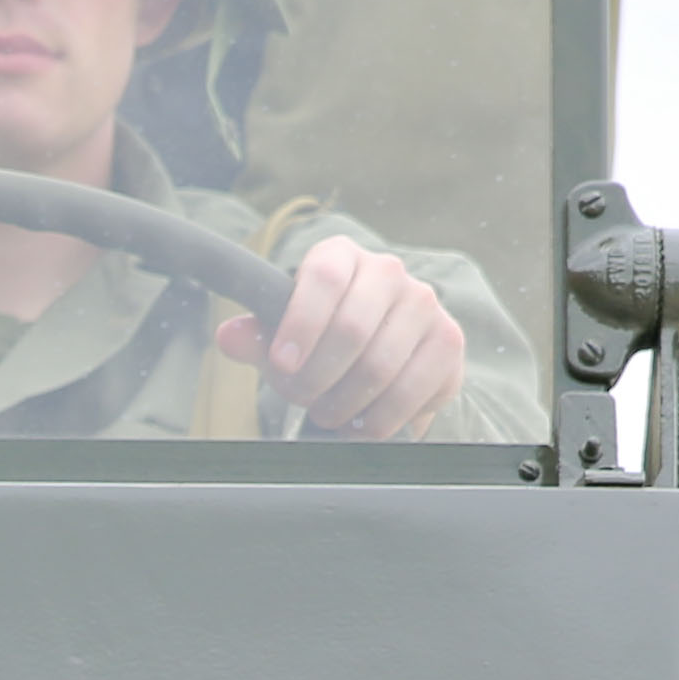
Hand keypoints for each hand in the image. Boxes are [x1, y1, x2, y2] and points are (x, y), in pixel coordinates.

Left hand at [215, 236, 466, 442]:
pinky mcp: (448, 343)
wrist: (385, 353)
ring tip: (331, 415)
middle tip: (305, 401)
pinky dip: (380, 420)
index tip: (281, 365)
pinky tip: (364, 422)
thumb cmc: (324, 340)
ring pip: (380, 367)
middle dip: (318, 378)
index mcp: (341, 257)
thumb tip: (230, 337)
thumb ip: (258, 337)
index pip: (323, 277)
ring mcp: (425, 305)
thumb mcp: (285, 337)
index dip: (300, 324)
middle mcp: (388, 272)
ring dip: (346, 404)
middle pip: (351, 329)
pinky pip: (411, 392)